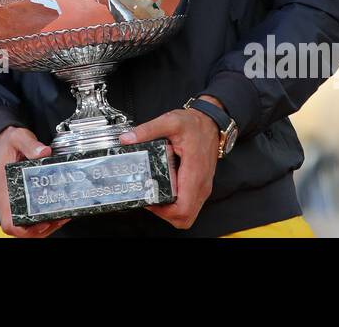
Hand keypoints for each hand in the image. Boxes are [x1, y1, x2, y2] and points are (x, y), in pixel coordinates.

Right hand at [0, 126, 68, 237]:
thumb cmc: (4, 143)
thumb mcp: (17, 138)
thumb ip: (30, 144)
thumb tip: (43, 152)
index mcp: (4, 190)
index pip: (9, 222)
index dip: (25, 229)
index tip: (42, 222)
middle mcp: (6, 200)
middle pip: (20, 228)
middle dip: (41, 229)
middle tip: (58, 218)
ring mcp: (10, 200)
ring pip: (25, 224)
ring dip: (43, 225)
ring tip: (60, 216)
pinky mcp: (16, 198)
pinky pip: (27, 215)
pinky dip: (41, 218)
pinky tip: (54, 210)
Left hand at [120, 103, 219, 229]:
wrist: (210, 122)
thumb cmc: (195, 124)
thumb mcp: (170, 121)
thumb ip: (148, 130)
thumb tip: (127, 139)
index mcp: (194, 173)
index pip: (182, 208)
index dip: (163, 211)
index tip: (149, 200)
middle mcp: (201, 184)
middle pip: (185, 217)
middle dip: (165, 215)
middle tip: (149, 200)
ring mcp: (202, 187)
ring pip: (188, 215)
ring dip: (170, 212)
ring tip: (155, 197)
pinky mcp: (201, 186)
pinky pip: (190, 206)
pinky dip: (176, 206)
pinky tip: (164, 192)